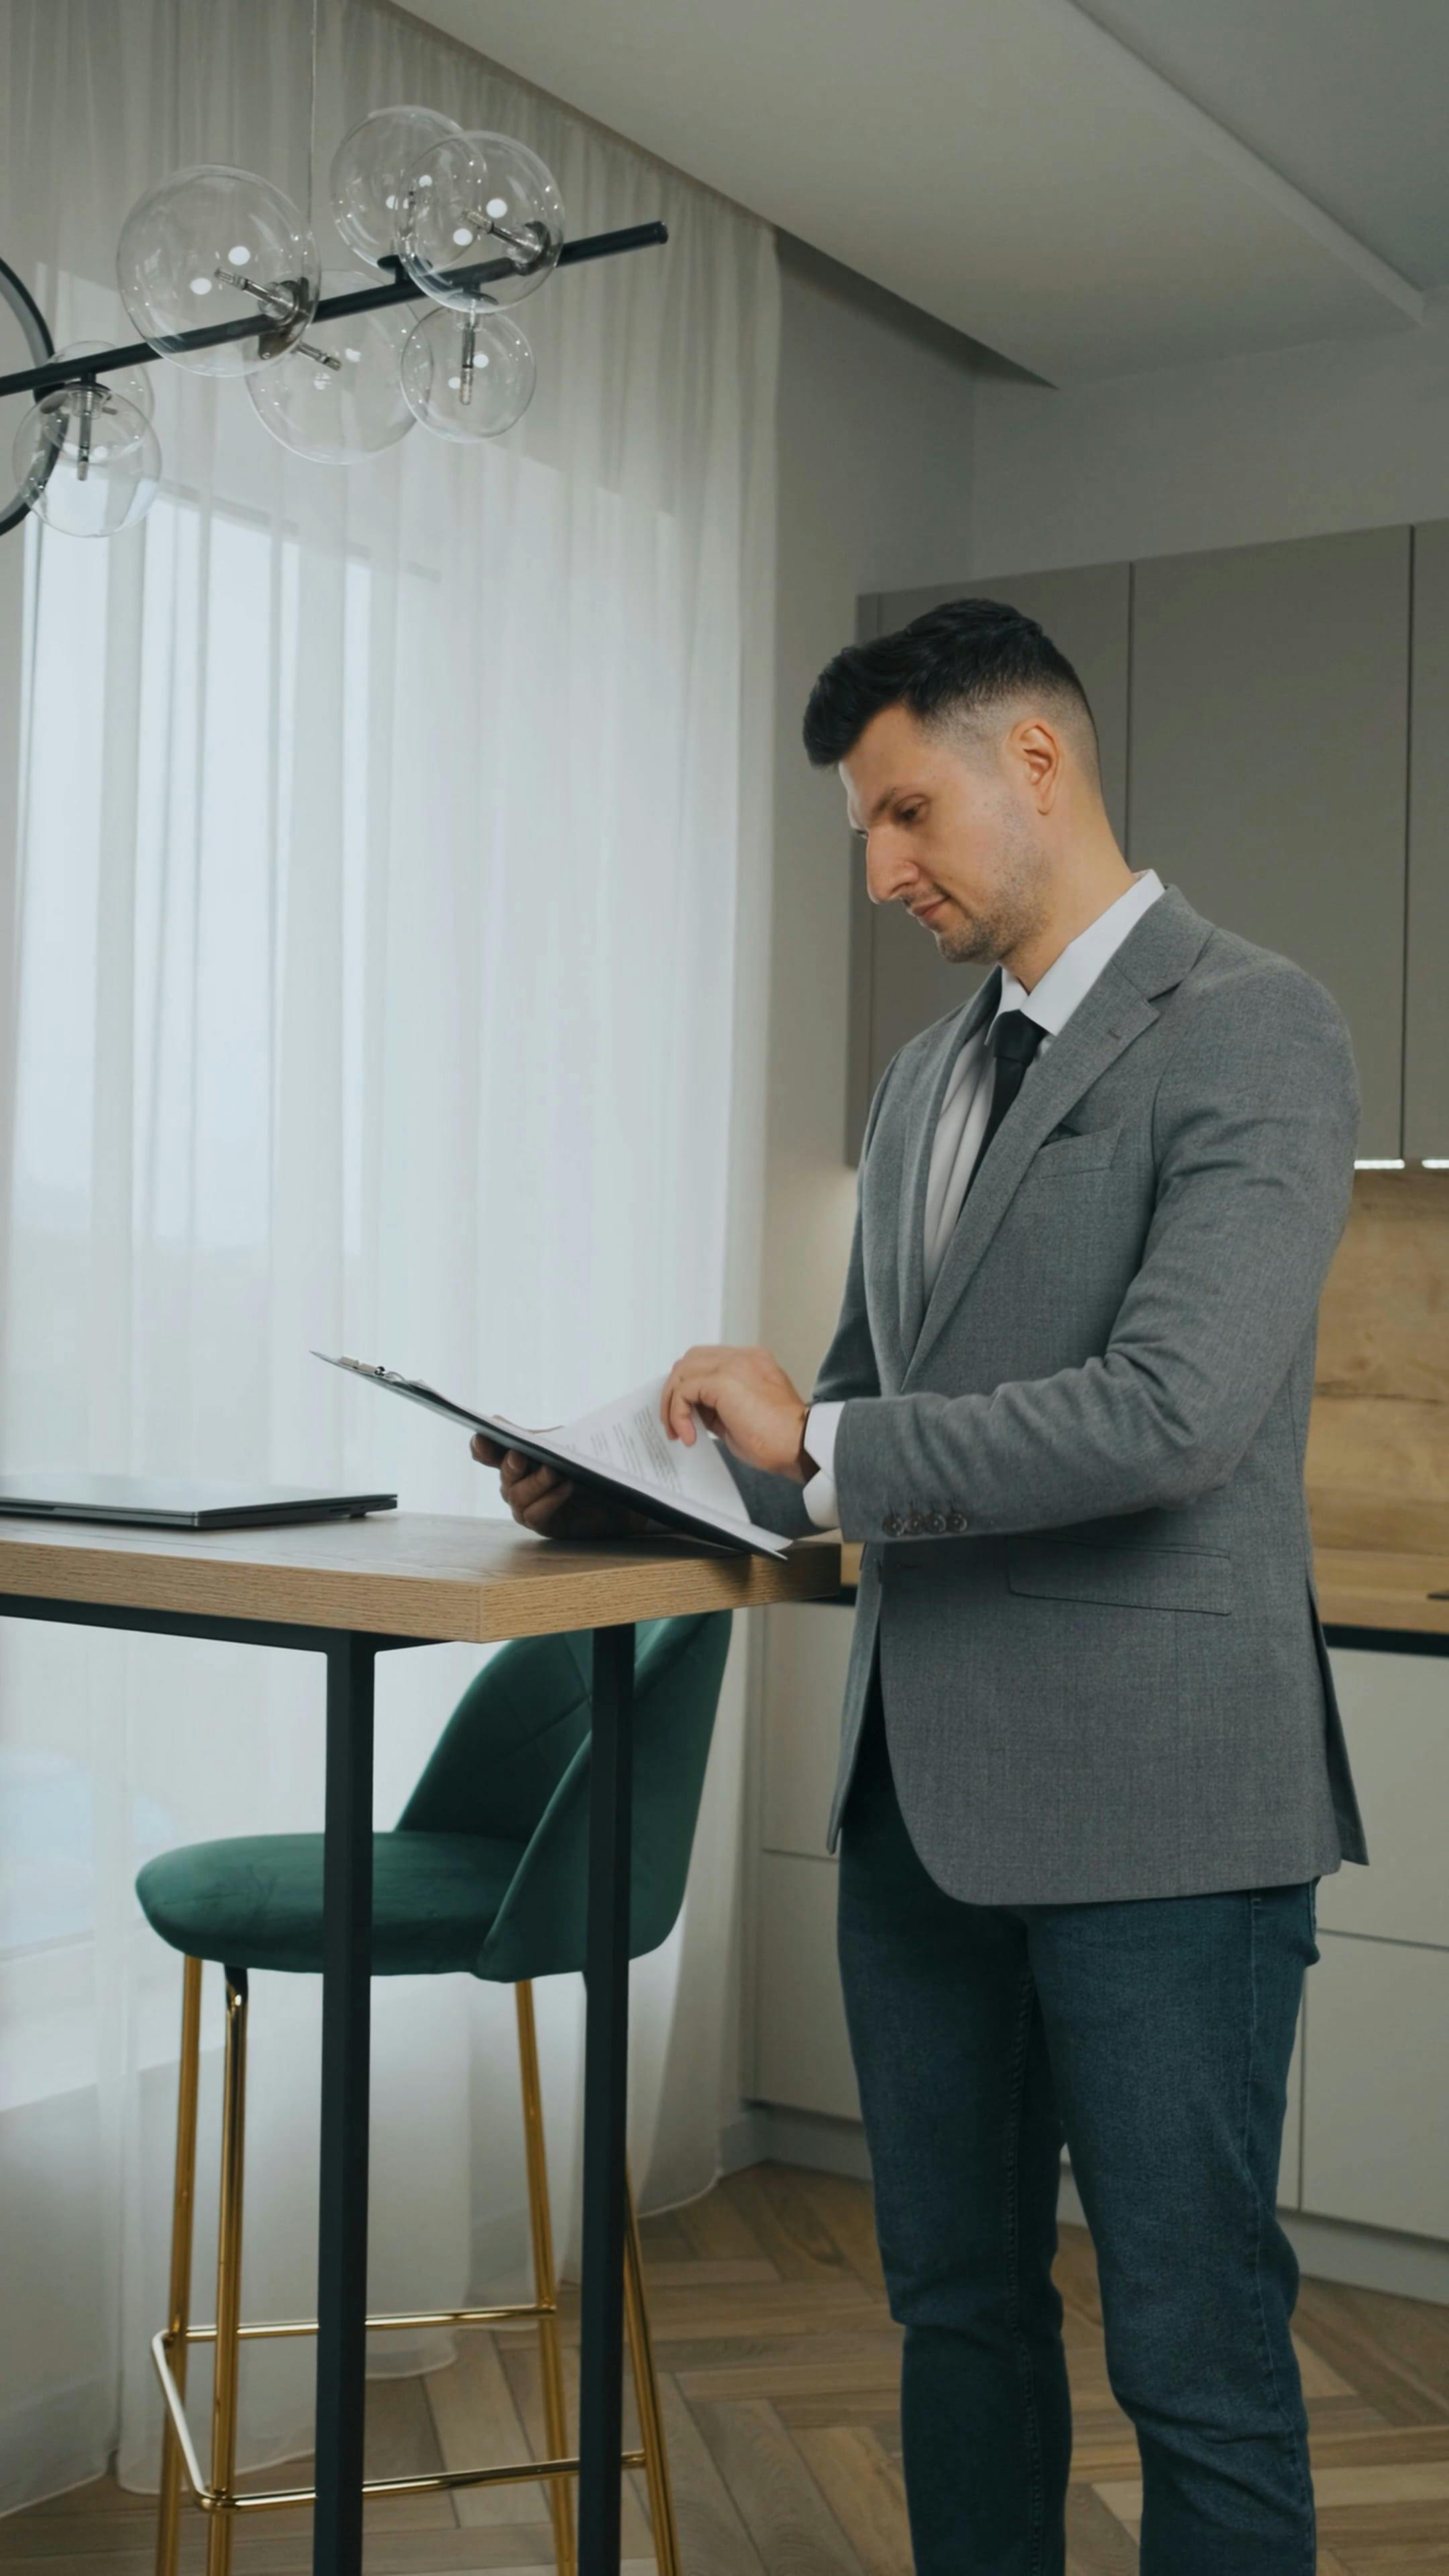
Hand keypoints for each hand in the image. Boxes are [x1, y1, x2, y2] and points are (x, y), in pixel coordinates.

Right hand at [470, 1435, 653, 1540]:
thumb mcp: (564, 1442)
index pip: (488, 1453)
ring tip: (556, 1471)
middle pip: (504, 1475)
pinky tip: (565, 1487)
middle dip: (511, 1464)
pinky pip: (534, 1515)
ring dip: (536, 1482)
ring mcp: (527, 1506)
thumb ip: (534, 1437)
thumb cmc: (591, 1462)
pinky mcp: (545, 1525)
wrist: (625, 1490)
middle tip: (522, 1455)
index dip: (481, 1446)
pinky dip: (548, 1500)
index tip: (481, 1438)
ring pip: (517, 1496)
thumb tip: (496, 1421)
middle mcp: (516, 1483)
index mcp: (517, 1457)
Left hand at [660, 1345, 811, 1480]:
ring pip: (683, 1371)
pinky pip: (684, 1390)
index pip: (708, 1362)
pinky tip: (689, 1435)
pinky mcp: (723, 1380)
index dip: (691, 1387)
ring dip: (672, 1402)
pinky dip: (678, 1413)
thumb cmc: (780, 1439)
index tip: (686, 1415)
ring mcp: (734, 1364)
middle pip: (691, 1360)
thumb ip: (718, 1405)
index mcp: (752, 1361)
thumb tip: (694, 1410)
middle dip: (675, 1391)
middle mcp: (743, 1357)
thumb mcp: (741, 1416)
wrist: (800, 1446)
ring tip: (678, 1430)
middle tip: (674, 1423)